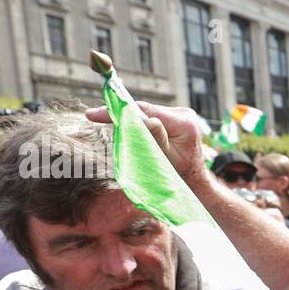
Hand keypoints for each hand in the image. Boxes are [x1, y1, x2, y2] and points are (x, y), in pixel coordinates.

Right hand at [85, 101, 208, 188]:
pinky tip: (129, 127)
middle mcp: (185, 114)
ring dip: (132, 120)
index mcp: (184, 124)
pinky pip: (153, 115)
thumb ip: (156, 140)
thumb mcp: (165, 160)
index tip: (94, 113)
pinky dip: (139, 122)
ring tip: (111, 124)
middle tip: (94, 116)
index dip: (120, 111)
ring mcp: (181, 113)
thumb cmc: (180, 174)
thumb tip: (147, 120)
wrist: (194, 179)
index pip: (146, 112)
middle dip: (123, 115)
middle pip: (146, 110)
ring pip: (148, 112)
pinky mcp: (176, 116)